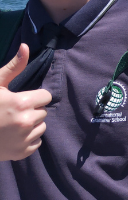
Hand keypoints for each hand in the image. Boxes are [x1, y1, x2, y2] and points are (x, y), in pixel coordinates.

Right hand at [0, 45, 52, 160]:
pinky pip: (36, 142)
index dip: (34, 96)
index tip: (20, 98)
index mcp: (21, 103)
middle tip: (11, 112)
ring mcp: (24, 139)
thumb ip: (13, 67)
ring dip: (30, 124)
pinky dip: (27, 139)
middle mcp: (26, 122)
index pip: (46, 96)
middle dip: (31, 110)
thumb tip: (25, 46)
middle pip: (43, 111)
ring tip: (10, 124)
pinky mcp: (22, 153)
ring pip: (41, 127)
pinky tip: (11, 135)